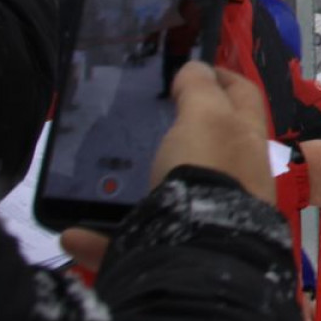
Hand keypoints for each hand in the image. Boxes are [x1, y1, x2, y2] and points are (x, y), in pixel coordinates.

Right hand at [61, 62, 278, 268]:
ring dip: (139, 186)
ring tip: (105, 178)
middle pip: (208, 145)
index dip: (222, 75)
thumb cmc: (209, 169)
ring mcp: (210, 214)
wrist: (203, 252)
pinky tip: (74, 233)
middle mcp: (236, 177)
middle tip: (143, 121)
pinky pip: (136, 240)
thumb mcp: (204, 115)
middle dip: (181, 133)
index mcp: (246, 139)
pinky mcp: (180, 249)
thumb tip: (197, 68)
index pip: (242, 94)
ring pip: (173, 194)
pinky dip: (103, 237)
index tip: (193, 68)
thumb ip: (199, 88)